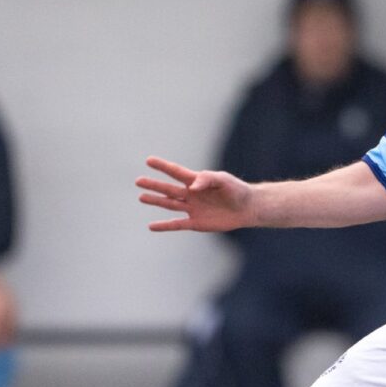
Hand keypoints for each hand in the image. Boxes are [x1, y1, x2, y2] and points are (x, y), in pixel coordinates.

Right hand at [136, 156, 254, 232]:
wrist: (247, 208)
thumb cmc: (236, 190)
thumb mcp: (224, 180)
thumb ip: (208, 179)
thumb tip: (192, 187)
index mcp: (197, 181)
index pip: (177, 172)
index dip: (163, 166)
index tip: (149, 160)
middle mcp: (191, 194)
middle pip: (169, 189)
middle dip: (154, 185)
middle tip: (138, 181)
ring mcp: (192, 209)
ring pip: (170, 205)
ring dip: (156, 201)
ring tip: (141, 197)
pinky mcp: (196, 223)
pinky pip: (177, 225)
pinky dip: (165, 226)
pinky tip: (151, 226)